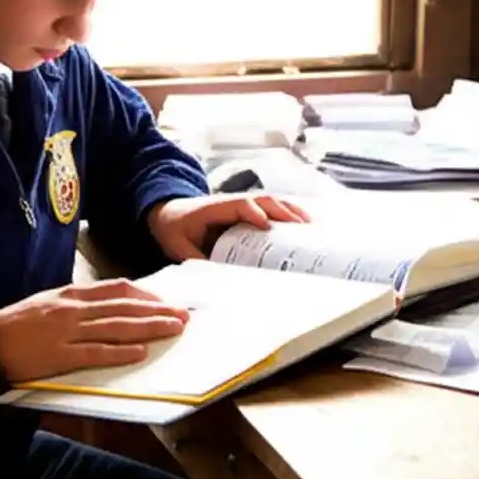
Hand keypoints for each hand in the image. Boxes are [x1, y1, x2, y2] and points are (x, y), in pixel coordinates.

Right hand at [0, 278, 189, 382]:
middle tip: (184, 315)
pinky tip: (140, 352)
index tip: (167, 302)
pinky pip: (95, 352)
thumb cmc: (17, 324)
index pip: (118, 289)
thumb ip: (78, 303)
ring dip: (149, 327)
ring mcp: (67, 331)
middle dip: (158, 311)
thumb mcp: (49, 303)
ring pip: (117, 326)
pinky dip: (120, 352)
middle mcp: (73, 309)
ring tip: (173, 329)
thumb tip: (108, 306)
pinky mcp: (59, 355)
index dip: (147, 296)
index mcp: (71, 294)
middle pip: (124, 307)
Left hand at [146, 192, 310, 260]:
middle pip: (262, 200)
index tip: (265, 225)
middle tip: (299, 229)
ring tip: (309, 226)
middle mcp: (232, 202)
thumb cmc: (175, 229)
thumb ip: (195, 260)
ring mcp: (242, 204)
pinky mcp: (248, 211)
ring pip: (271, 201)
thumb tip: (216, 277)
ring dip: (291, 211)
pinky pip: (272, 208)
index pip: (238, 205)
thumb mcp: (179, 247)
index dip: (253, 213)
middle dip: (281, 213)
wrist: (169, 213)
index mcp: (213, 208)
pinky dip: (289, 213)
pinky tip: (305, 224)